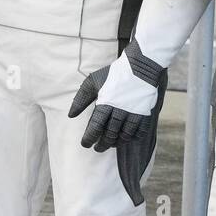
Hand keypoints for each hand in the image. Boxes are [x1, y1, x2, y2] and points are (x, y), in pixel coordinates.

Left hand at [68, 44, 166, 205]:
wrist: (141, 66)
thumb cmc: (114, 74)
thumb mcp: (93, 82)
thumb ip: (81, 99)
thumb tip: (71, 115)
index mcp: (106, 103)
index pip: (95, 127)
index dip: (89, 138)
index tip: (85, 144)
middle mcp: (120, 111)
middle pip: (110, 134)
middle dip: (102, 144)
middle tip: (97, 148)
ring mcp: (134, 113)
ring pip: (124, 135)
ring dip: (117, 143)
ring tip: (111, 144)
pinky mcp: (145, 113)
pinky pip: (139, 131)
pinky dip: (132, 138)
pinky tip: (127, 138)